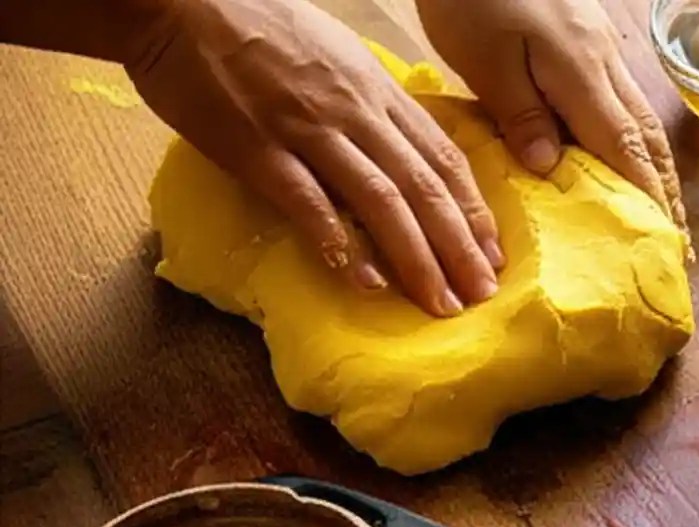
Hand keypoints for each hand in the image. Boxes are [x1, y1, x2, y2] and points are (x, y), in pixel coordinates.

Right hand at [129, 0, 503, 315]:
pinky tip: (365, 281)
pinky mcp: (259, 148)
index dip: (473, 210)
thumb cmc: (260, 26)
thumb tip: (404, 144)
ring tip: (439, 302)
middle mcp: (355, 113)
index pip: (443, 158)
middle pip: (423, 187)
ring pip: (380, 200)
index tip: (493, 254)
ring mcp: (309, 130)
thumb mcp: (339, 55)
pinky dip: (341, 243)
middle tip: (481, 295)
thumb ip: (374, 102)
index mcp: (377, 92)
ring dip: (416, 257)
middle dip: (459, 247)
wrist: (183, 2)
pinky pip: (309, 202)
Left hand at [418, 0, 686, 229]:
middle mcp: (603, 64)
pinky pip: (624, 99)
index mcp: (580, 74)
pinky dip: (635, 137)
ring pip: (641, 117)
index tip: (667, 240)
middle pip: (646, 136)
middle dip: (666, 190)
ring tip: (664, 206)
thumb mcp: (484, 58)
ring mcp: (600, 48)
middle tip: (681, 240)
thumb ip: (519, 113)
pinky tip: (627, 154)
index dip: (647, 197)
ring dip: (657, 165)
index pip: (624, 148)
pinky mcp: (588, 39)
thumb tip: (551, 168)